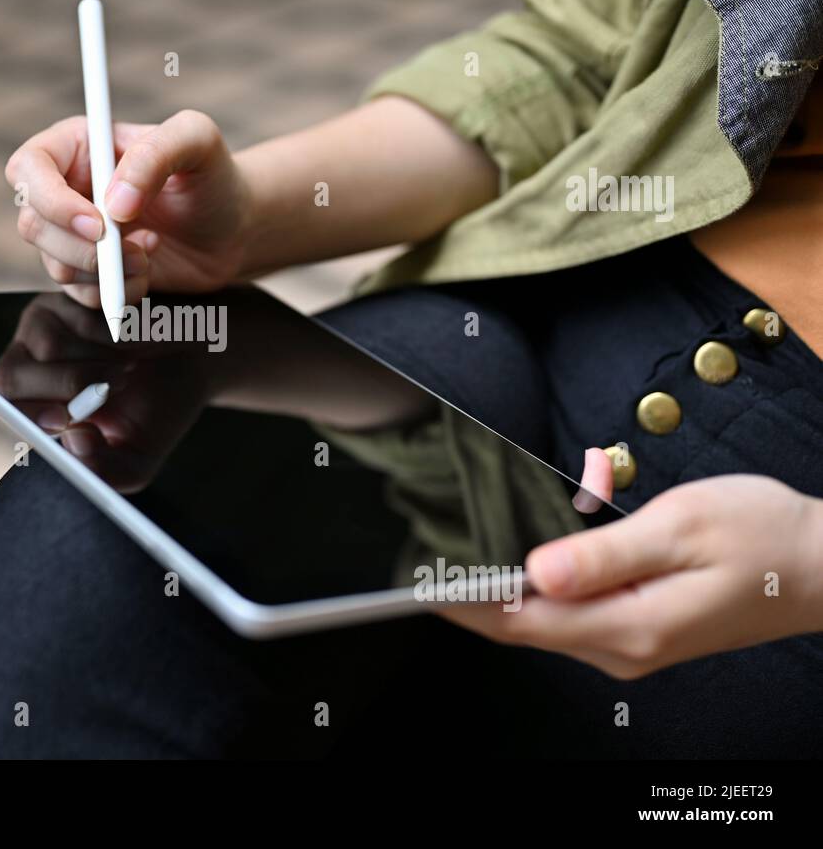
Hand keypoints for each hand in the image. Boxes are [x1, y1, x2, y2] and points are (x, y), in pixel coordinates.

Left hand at [0, 293, 210, 491]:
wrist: (198, 360)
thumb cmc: (161, 411)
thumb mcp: (136, 459)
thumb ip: (104, 471)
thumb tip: (73, 441)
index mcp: (36, 408)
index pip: (7, 411)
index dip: (31, 415)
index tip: (66, 420)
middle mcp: (29, 365)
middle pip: (11, 376)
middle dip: (63, 385)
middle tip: (112, 389)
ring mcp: (44, 326)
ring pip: (49, 346)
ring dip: (100, 362)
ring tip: (131, 369)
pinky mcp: (71, 296)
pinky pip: (84, 317)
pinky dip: (117, 336)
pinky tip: (140, 343)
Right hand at [5, 110, 252, 307]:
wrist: (234, 230)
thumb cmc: (214, 176)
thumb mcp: (198, 140)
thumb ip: (156, 154)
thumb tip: (115, 203)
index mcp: (80, 145)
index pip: (29, 167)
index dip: (50, 200)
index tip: (98, 223)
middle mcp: (68, 189)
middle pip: (33, 224)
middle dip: (82, 247)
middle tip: (130, 246)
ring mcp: (75, 234)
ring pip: (55, 265)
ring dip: (105, 271)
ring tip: (149, 252)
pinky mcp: (90, 272)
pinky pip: (82, 294)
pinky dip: (117, 292)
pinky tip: (148, 270)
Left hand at [441, 471, 822, 678]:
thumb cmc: (762, 537)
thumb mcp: (680, 529)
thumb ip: (603, 556)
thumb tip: (535, 573)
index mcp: (629, 626)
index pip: (520, 621)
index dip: (464, 602)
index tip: (416, 582)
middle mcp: (624, 649)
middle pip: (524, 628)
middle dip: (470, 600)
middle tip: (417, 564)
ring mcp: (632, 646)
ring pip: (544, 625)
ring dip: (498, 599)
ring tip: (451, 563)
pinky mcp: (639, 632)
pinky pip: (569, 620)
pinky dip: (532, 599)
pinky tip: (512, 573)